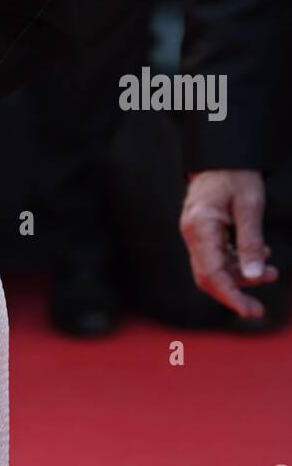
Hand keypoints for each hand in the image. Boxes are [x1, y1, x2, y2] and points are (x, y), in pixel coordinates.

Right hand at [179, 169, 279, 317]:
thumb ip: (250, 242)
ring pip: (213, 269)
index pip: (211, 273)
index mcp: (200, 226)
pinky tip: (259, 255)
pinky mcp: (202, 231)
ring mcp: (195, 232)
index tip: (250, 311)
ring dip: (241, 276)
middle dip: (235, 293)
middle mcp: (192, 232)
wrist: (222, 154)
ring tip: (272, 272)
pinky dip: (236, 262)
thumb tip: (255, 277)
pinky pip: (216, 256)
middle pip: (208, 277)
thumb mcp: (250, 206)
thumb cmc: (236, 174)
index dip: (231, 296)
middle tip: (260, 309)